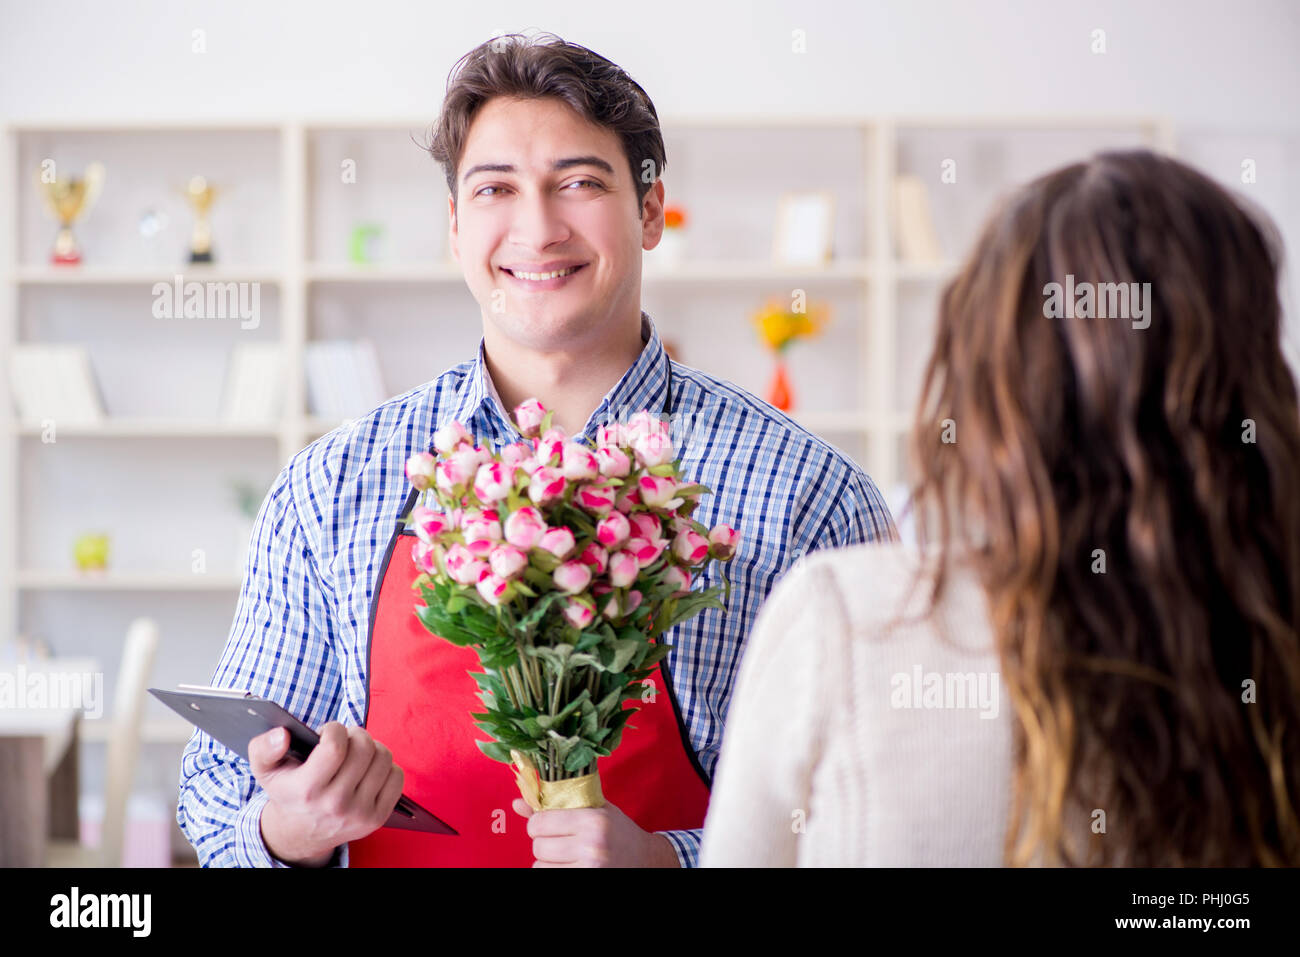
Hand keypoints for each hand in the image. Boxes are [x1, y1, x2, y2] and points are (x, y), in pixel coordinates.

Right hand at [248, 721, 404, 866]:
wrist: (301, 832)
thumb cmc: (288, 791)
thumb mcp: (265, 770)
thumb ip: (264, 747)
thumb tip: (283, 735)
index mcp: (308, 790)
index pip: (336, 746)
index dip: (334, 729)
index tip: (327, 732)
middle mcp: (335, 805)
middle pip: (364, 748)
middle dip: (355, 735)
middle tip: (344, 740)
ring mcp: (359, 813)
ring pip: (383, 758)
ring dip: (371, 748)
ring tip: (356, 753)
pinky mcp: (378, 818)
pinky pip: (397, 776)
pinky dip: (385, 766)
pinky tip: (368, 769)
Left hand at [512, 798, 680, 866]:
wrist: (645, 859)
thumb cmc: (616, 831)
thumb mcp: (593, 808)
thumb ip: (556, 805)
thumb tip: (517, 802)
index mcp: (593, 820)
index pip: (540, 822)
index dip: (538, 824)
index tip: (548, 825)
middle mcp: (591, 846)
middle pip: (538, 847)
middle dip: (543, 843)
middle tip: (559, 841)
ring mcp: (589, 868)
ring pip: (540, 867)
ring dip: (547, 862)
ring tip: (566, 855)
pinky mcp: (587, 880)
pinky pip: (549, 878)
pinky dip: (553, 871)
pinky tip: (568, 865)